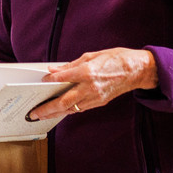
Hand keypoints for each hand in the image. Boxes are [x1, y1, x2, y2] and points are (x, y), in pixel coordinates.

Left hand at [26, 48, 158, 120]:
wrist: (138, 70)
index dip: (49, 81)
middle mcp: (90, 87)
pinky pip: (80, 108)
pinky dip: (68, 111)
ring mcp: (95, 97)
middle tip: (34, 113)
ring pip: (71, 109)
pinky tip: (59, 111)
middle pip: (64, 102)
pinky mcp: (100, 102)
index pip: (62, 79)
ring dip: (55, 113)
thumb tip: (55, 70)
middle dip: (47, 109)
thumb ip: (71, 65)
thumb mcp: (92, 55)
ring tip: (42, 116)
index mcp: (87, 72)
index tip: (41, 82)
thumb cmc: (117, 59)